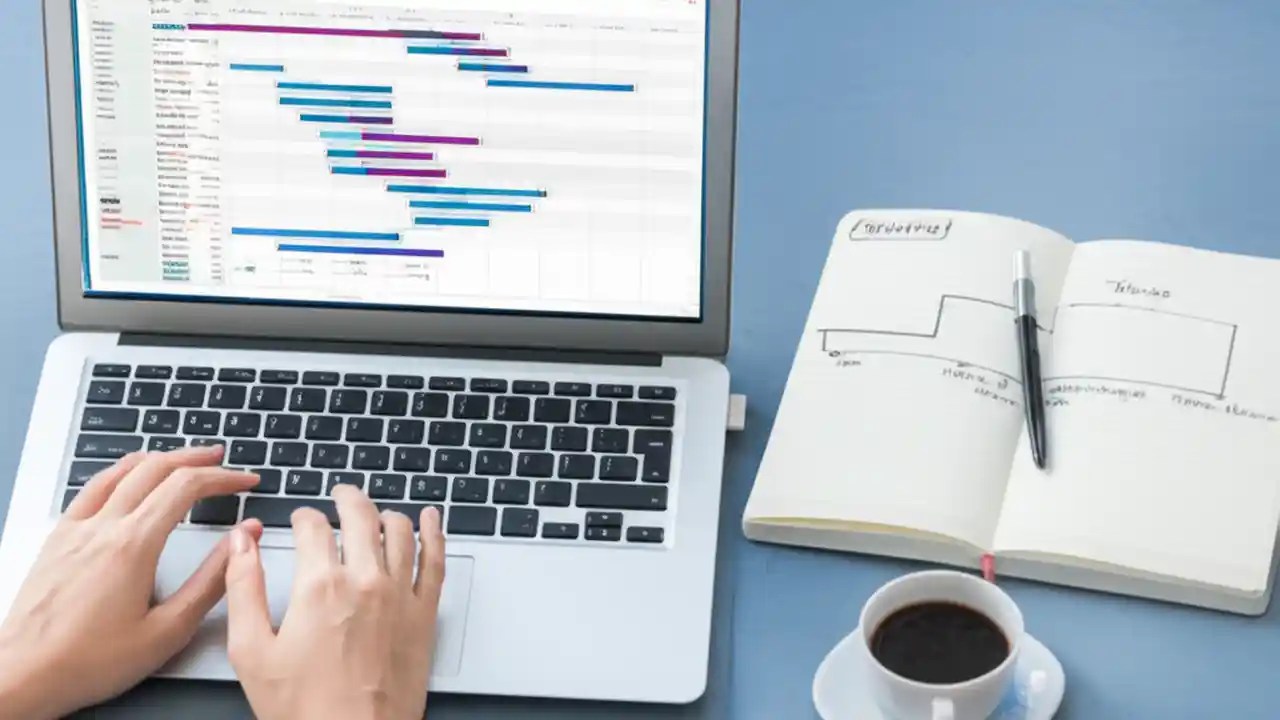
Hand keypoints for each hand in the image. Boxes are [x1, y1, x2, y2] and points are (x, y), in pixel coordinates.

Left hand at [0, 447, 261, 719]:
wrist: (23, 677)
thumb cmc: (91, 662)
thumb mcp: (168, 631)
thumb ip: (212, 581)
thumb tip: (241, 543)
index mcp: (134, 545)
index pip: (186, 487)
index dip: (223, 478)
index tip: (246, 482)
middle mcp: (103, 527)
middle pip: (156, 468)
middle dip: (195, 459)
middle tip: (222, 460)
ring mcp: (75, 530)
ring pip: (121, 470)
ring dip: (158, 458)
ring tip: (181, 460)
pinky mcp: (57, 540)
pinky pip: (91, 488)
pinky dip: (120, 472)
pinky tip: (127, 479)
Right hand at [226, 485, 445, 719]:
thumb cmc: (305, 710)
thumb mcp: (251, 652)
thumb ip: (243, 588)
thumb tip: (240, 543)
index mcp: (319, 586)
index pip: (312, 526)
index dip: (303, 517)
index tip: (300, 520)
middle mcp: (365, 580)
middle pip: (360, 516)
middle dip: (346, 499)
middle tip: (340, 495)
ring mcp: (400, 595)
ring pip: (399, 530)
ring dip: (384, 513)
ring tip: (375, 512)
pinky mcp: (424, 614)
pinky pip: (435, 560)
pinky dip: (434, 533)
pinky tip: (430, 519)